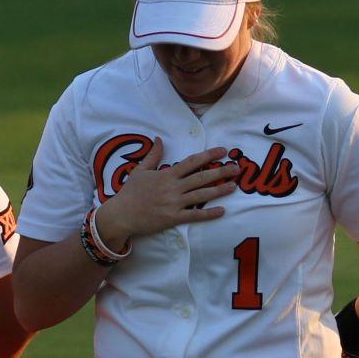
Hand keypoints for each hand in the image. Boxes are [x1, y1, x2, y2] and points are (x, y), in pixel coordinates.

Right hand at [95, 140, 238, 246]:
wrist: (121, 215)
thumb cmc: (130, 193)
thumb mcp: (140, 170)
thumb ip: (153, 155)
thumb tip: (159, 139)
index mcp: (167, 174)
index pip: (192, 162)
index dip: (209, 155)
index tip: (224, 151)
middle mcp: (173, 188)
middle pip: (202, 177)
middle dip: (221, 172)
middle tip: (237, 169)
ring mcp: (174, 204)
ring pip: (201, 196)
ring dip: (219, 191)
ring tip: (234, 186)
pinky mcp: (173, 219)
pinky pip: (194, 216)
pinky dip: (209, 214)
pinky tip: (222, 211)